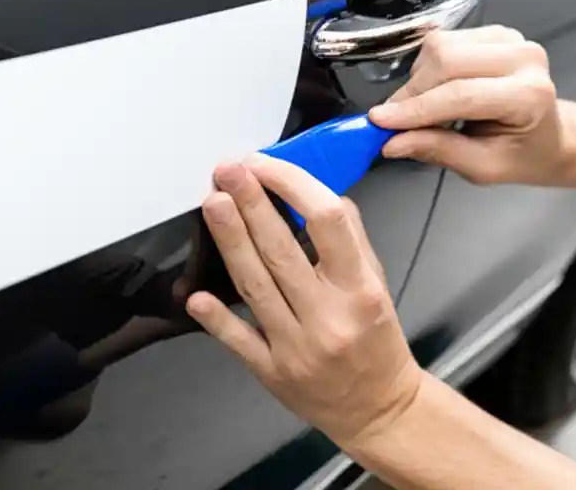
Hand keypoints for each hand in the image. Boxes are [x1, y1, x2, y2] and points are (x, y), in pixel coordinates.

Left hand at [185, 154, 423, 447]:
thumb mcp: (379, 286)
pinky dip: (217, 319)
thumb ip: (352, 240)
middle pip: (281, 251)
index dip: (293, 185)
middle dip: (251, 204)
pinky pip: (239, 341)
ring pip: (255, 286)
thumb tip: (319, 193)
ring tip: (213, 203)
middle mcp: (328, 317)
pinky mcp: (272, 373)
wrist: (378, 410)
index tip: (268, 165)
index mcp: (359, 290)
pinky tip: (196, 296)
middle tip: (228, 171)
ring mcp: (297, 347)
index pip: (326, 222)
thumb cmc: (377, 343)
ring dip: (230, 241)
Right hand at [368, 26, 574, 185]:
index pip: (461, 95)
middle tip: (394, 120)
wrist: (550, 135)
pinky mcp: (493, 32)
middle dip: (412, 92)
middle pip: (446, 61)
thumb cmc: (521, 154)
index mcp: (530, 95)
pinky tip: (437, 89)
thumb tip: (392, 142)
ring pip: (440, 46)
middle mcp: (523, 57)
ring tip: (425, 108)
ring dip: (418, 79)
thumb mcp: (482, 167)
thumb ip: (438, 151)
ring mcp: (509, 38)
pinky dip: (427, 68)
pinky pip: (443, 41)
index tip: (379, 122)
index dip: (415, 109)